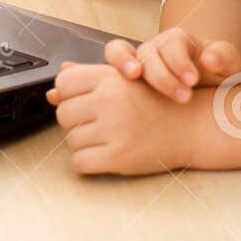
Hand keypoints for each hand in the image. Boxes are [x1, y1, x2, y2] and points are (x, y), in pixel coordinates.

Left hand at [47, 62, 198, 175]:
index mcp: (110, 77)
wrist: (189, 127)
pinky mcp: (117, 157)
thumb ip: (88, 79)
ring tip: (108, 136)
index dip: (69, 94)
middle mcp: (109, 100)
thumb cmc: (156, 102)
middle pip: (63, 113)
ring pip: (70, 140)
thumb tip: (52, 91)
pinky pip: (79, 163)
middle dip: (76, 120)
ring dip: (84, 142)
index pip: (63, 83)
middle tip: (99, 121)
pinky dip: (88, 162)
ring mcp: (113, 129)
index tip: (82, 100)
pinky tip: (106, 153)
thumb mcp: (124, 80)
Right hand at [104, 28, 240, 101]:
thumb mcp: (228, 65)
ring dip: (123, 63)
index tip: (193, 81)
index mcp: (177, 41)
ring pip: (119, 53)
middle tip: (183, 96)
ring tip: (133, 75)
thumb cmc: (215, 75)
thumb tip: (209, 59)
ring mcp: (134, 63)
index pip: (173, 46)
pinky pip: (102, 73)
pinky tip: (96, 93)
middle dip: (162, 74)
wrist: (203, 90)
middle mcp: (152, 49)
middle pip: (147, 52)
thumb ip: (224, 57)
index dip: (181, 62)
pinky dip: (96, 76)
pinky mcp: (122, 82)